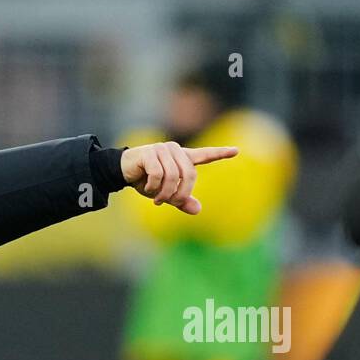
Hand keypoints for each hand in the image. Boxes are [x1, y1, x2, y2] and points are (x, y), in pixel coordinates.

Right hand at [120, 142, 238, 214]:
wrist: (123, 171)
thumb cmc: (147, 180)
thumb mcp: (166, 194)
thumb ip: (181, 201)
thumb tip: (198, 210)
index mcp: (182, 158)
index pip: (205, 155)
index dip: (220, 153)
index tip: (237, 151)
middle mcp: (175, 150)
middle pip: (190, 174)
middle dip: (181, 193)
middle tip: (169, 203)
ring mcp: (162, 149)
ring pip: (173, 176)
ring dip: (164, 194)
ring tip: (156, 199)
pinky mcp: (149, 152)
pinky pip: (158, 175)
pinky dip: (153, 187)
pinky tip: (146, 188)